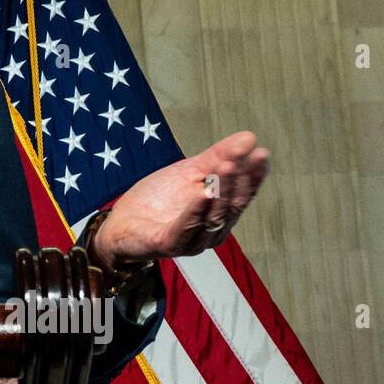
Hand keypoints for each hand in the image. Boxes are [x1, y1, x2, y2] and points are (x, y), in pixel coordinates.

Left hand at [93, 131, 269, 264]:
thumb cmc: (158, 200)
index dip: (253, 175)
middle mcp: (211, 230)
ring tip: (225, 167)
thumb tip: (248, 138)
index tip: (261, 153)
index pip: (242, 194)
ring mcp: (192, 240)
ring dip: (219, 191)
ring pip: (212, 217)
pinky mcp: (169, 245)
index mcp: (220, 213)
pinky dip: (194, 211)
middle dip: (237, 181)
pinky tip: (201, 193)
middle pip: (230, 205)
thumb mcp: (188, 172)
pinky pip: (185, 229)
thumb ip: (217, 157)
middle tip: (240, 158)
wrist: (121, 223)